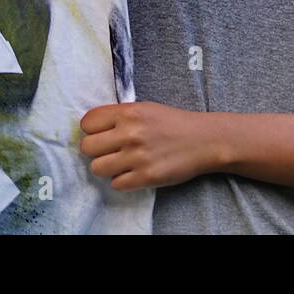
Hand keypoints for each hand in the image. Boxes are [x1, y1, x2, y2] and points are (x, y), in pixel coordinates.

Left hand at [80, 101, 218, 190]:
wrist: (206, 140)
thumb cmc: (174, 124)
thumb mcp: (147, 109)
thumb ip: (120, 117)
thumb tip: (91, 130)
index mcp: (130, 112)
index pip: (87, 123)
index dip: (93, 130)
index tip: (104, 134)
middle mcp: (131, 133)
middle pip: (87, 147)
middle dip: (98, 150)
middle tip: (113, 151)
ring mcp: (138, 156)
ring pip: (97, 168)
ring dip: (108, 168)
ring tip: (124, 163)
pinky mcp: (146, 177)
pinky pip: (115, 184)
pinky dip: (123, 181)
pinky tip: (136, 172)